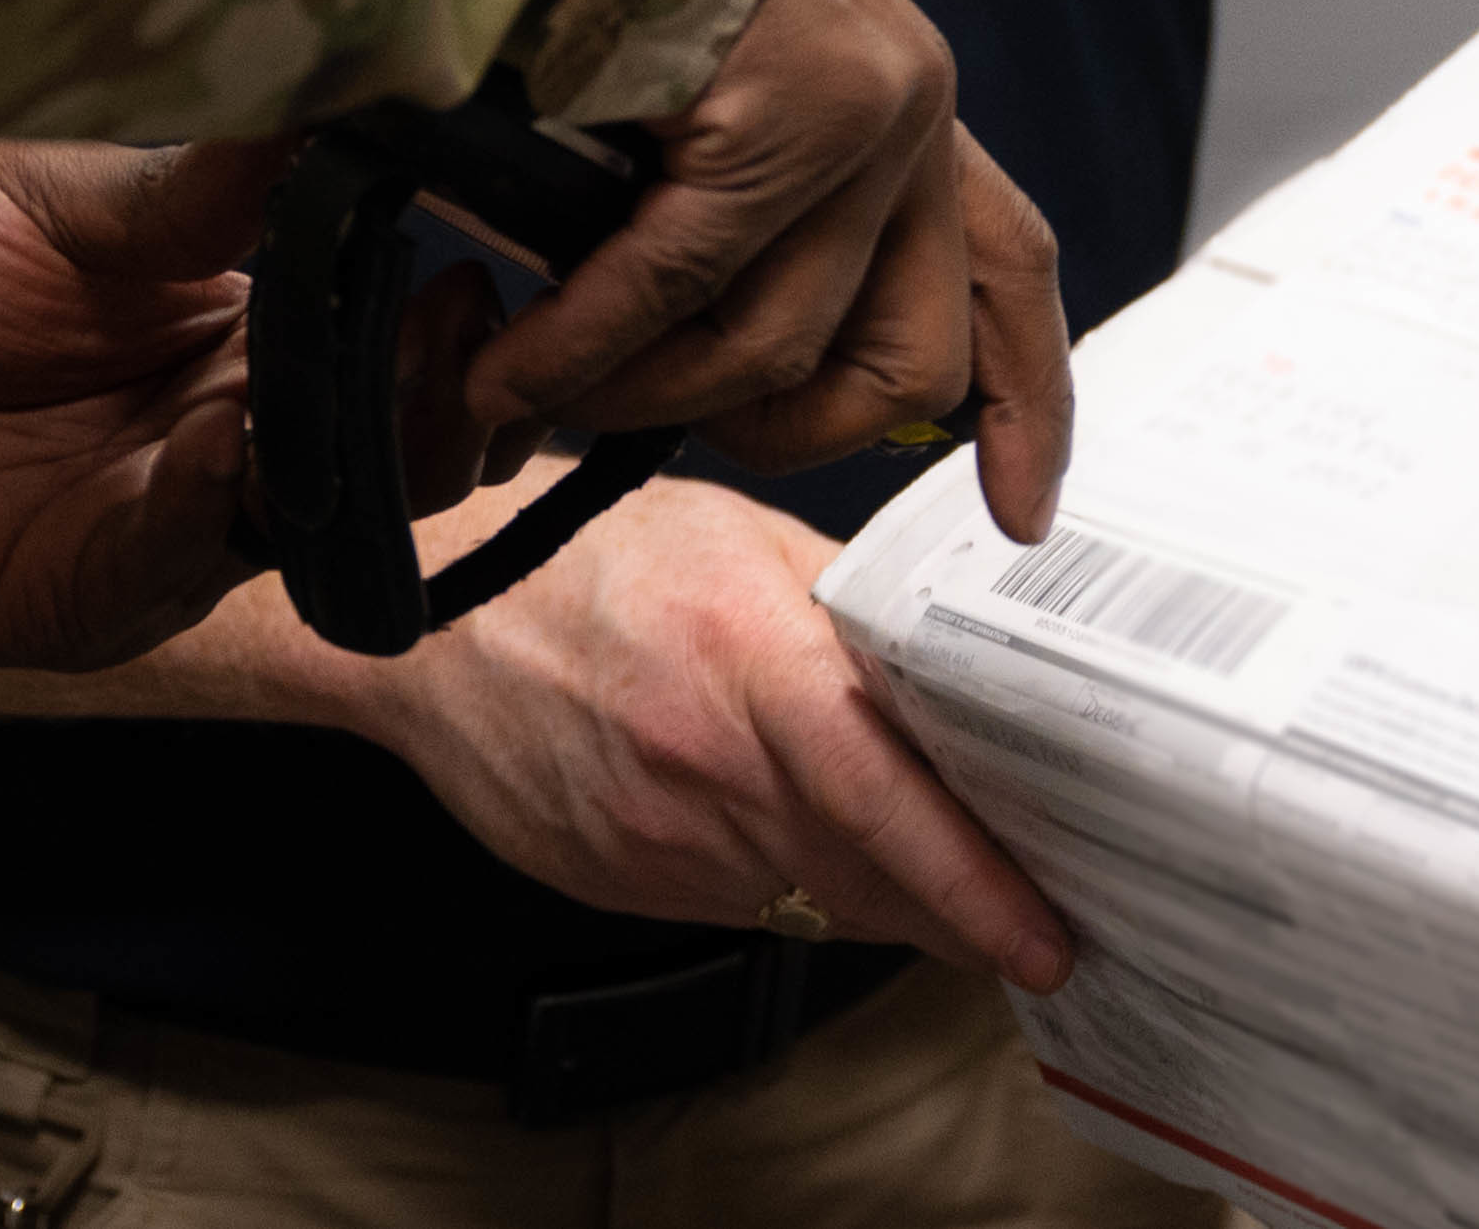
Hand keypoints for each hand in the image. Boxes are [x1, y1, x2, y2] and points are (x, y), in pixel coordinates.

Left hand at [0, 137, 507, 674]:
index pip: (401, 351)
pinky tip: (226, 438)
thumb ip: (208, 181)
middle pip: (394, 452)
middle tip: (460, 318)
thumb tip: (351, 86)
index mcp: (253, 346)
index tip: (485, 255)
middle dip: (444, 395)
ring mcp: (167, 533)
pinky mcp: (77, 596)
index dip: (456, 319)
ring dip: (359, 453)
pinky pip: (170, 559)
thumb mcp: (71, 202)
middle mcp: (238, 449)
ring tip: (383, 367)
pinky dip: (206, 503)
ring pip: (313, 519)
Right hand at [329, 471, 1075, 990]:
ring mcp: (661, 840)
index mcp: (750, 660)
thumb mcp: (743, 539)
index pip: (885, 799)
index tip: (1040, 937)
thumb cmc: (584, 560)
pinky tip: (834, 863)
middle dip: (963, 912)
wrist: (432, 625)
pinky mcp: (627, 882)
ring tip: (964, 898)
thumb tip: (958, 665)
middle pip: (867, 878)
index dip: (973, 884)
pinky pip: (750, 907)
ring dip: (894, 908)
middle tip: (1046, 918)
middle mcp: (706, 764)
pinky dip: (807, 894)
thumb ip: (855, 608)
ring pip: (816, 904)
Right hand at [474, 0, 1074, 543]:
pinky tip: (509, 369)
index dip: (1028, 403)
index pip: (1013, 271)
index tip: (1021, 513)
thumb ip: (733, 215)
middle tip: (650, 428)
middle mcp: (913, 103)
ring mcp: (865, 108)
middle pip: (905, 361)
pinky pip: (675, 288)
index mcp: (905, 96)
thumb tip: (701, 375)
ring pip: (772, 343)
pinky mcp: (787, 109)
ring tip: (531, 391)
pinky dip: (578, 349)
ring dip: (638, 396)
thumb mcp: (700, 91)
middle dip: (779, 431)